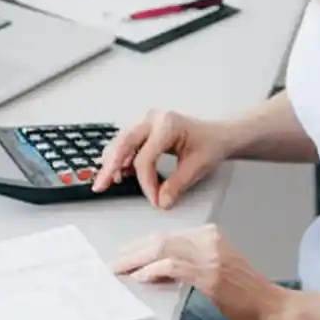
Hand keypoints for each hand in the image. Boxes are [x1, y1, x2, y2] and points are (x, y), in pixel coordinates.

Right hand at [91, 109, 229, 208]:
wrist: (218, 135)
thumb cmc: (210, 144)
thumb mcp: (197, 167)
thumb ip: (177, 185)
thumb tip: (160, 201)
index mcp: (167, 124)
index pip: (145, 157)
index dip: (146, 182)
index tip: (154, 199)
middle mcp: (153, 119)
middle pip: (124, 144)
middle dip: (110, 167)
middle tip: (101, 186)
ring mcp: (147, 122)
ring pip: (121, 142)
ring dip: (112, 163)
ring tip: (106, 182)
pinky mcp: (145, 129)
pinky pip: (127, 143)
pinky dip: (121, 159)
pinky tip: (120, 174)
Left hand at [112, 224, 294, 319]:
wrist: (272, 307)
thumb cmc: (245, 292)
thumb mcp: (214, 267)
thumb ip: (189, 262)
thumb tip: (156, 268)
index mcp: (210, 234)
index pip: (167, 235)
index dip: (142, 244)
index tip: (126, 253)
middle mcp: (209, 239)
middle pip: (161, 239)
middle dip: (134, 251)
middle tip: (117, 262)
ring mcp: (210, 256)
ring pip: (163, 250)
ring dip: (137, 260)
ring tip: (122, 269)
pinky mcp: (211, 274)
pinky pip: (173, 267)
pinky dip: (153, 270)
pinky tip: (142, 277)